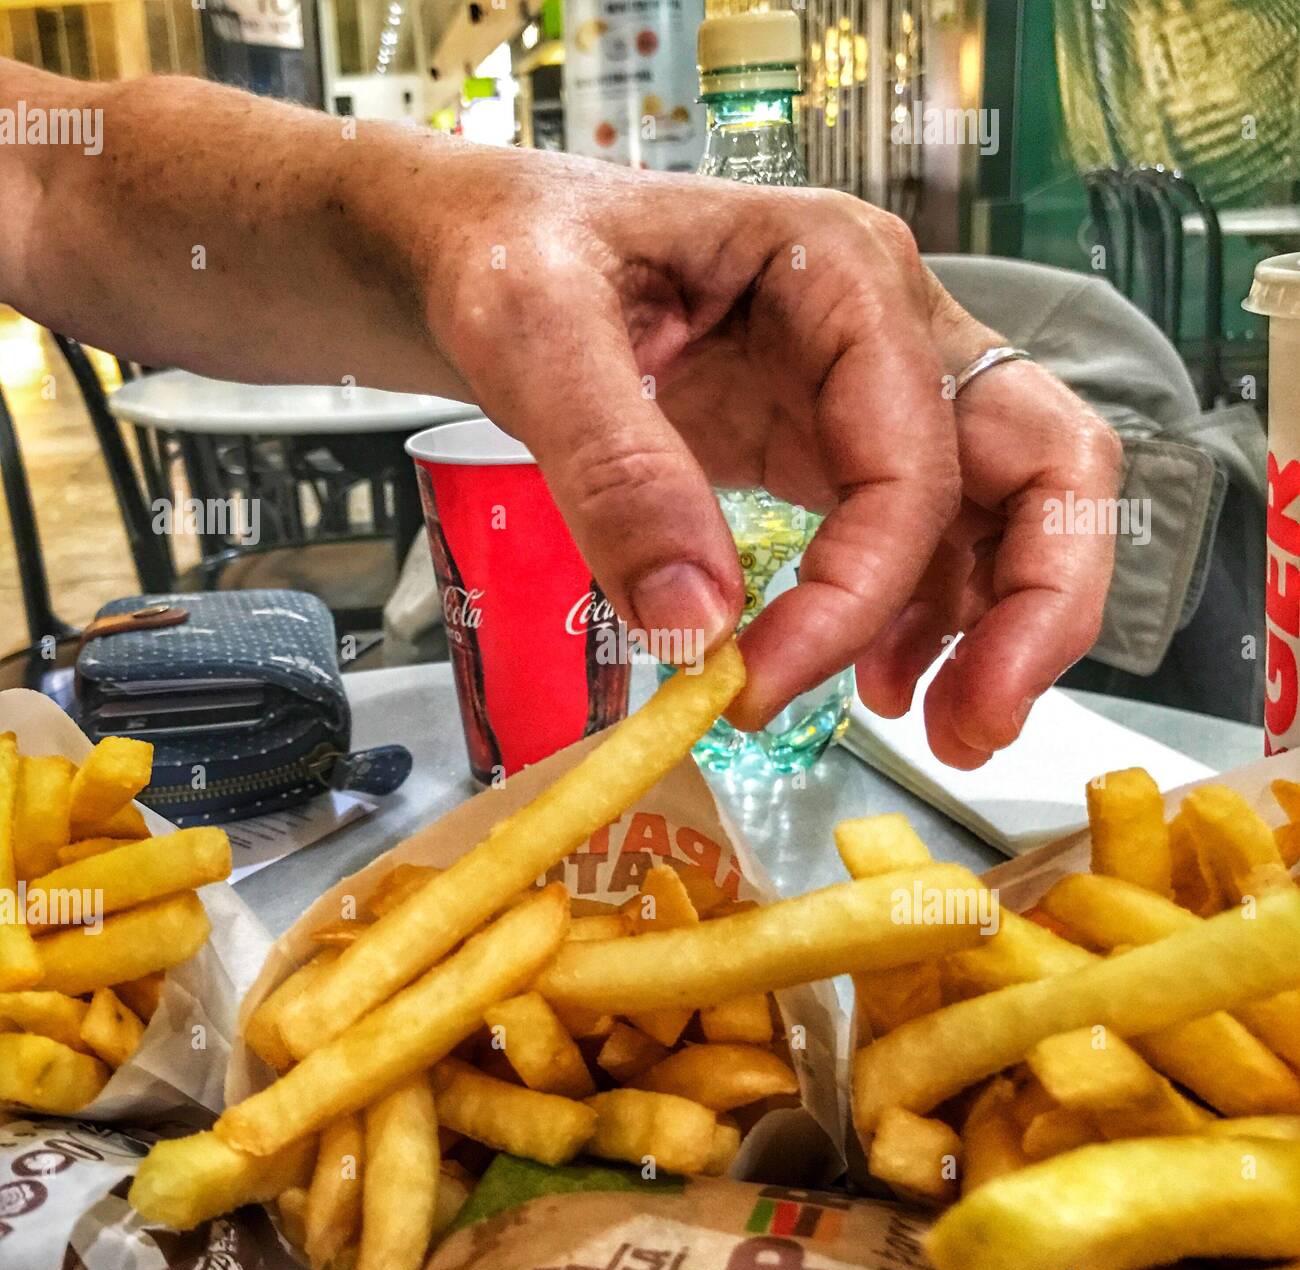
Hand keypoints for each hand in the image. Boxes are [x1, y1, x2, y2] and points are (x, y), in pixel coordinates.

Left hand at [417, 148, 1120, 766]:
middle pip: (1043, 462)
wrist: (494, 249)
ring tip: (935, 729)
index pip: (915, 455)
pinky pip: (921, 534)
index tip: (761, 684)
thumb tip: (698, 628)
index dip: (862, 592)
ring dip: (994, 628)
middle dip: (1033, 608)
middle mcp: (889, 325)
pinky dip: (920, 614)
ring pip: (1004, 509)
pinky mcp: (834, 444)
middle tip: (969, 731)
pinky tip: (872, 678)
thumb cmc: (513, 255)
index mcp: (840, 271)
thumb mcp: (534, 333)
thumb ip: (616, 469)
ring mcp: (870, 389)